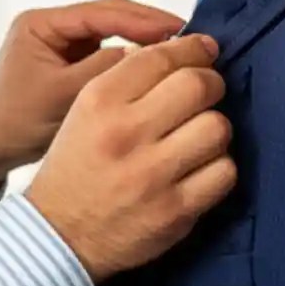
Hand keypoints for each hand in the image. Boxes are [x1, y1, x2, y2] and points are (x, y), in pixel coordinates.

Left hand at [0, 0, 184, 193]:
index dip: (143, 19)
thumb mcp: (61, 98)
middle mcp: (54, 25)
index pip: (102, 12)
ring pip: (114, 32)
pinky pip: (110, 52)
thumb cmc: (14, 123)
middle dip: (150, 25)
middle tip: (190, 37)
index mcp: (42, 24)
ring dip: (145, 40)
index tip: (179, 30)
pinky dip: (133, 59)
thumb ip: (101, 73)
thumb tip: (146, 56)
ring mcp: (64, 42)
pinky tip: (158, 70)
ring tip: (181, 51)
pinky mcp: (72, 61)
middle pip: (112, 15)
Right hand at [25, 34, 235, 282]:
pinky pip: (225, 172)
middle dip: (211, 84)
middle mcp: (126, 133)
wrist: (59, 236)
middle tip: (206, 93)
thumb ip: (130, 78)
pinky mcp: (176, 211)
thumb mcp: (86, 111)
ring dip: (214, 129)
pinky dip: (218, 167)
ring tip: (198, 136)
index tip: (205, 51)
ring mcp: (153, 174)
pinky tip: (200, 169)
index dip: (194, 49)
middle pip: (198, 86)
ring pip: (218, 127)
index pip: (162, 57)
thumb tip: (187, 48)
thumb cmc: (78, 165)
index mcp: (100, 101)